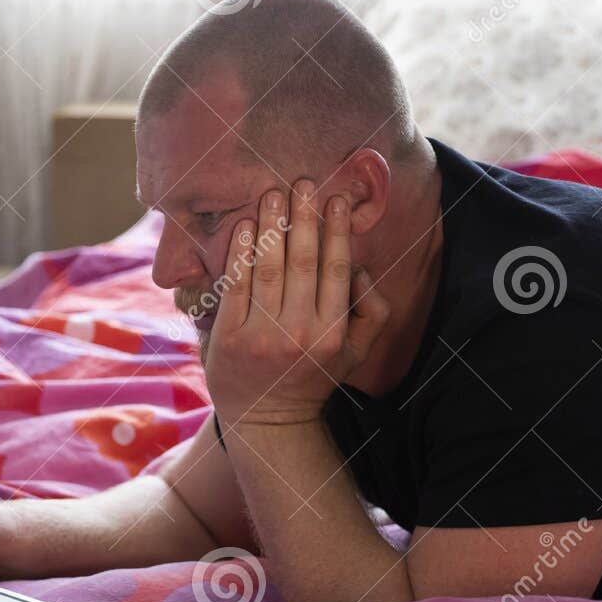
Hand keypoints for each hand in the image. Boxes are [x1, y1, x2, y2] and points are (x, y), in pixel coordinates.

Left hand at [203, 180, 388, 427]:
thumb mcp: (356, 351)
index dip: (337, 230)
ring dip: (272, 224)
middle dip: (304, 217)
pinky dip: (242, 251)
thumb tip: (359, 264)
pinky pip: (237, 284)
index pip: (337, 269)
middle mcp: (299, 332)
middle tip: (303, 182)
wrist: (267, 419)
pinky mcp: (229, 336)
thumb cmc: (314, 375)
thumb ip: (372, 310)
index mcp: (333, 333)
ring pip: (269, 267)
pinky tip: (247, 224)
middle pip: (303, 261)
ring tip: (274, 193)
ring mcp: (262, 334)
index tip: (336, 199)